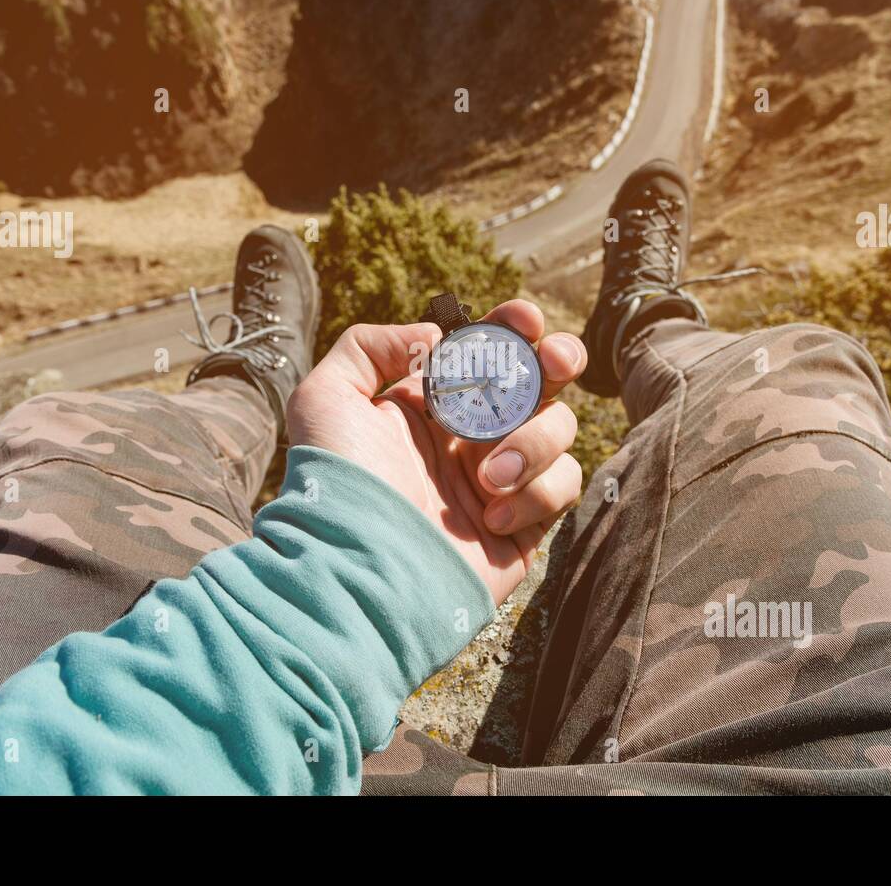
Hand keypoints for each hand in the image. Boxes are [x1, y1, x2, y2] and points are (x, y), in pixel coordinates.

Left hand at [287, 300, 586, 604]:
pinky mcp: (524, 525)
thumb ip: (369, 345)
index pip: (487, 351)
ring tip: (485, 477)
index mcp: (432, 403)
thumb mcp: (326, 398)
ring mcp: (502, 480)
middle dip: (558, 361)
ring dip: (531, 441)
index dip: (513, 328)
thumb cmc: (337, 484)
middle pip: (543, 381)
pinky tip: (490, 516)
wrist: (356, 570)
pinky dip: (536, 493)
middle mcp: (472, 436)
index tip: (523, 321)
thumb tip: (435, 338)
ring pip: (559, 429)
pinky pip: (564, 486)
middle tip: (553, 363)